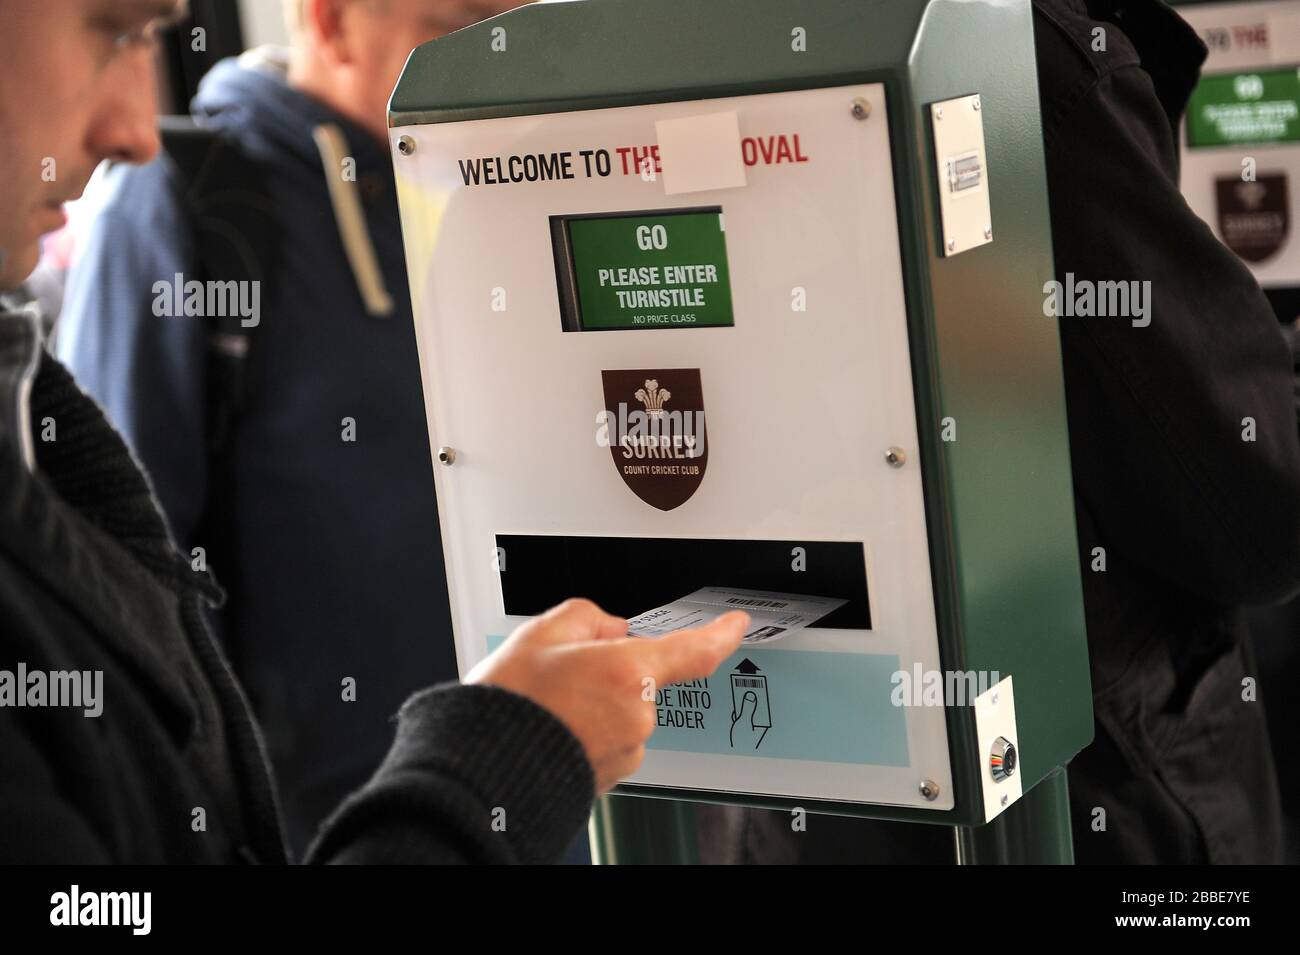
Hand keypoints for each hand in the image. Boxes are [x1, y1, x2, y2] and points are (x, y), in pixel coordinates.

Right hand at [466, 599, 748, 793]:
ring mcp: (626, 749)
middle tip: (561, 673)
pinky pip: (609, 741)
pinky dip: (587, 732)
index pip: (694, 650)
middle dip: (611, 669)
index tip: (735, 626)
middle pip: (640, 677)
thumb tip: (607, 628)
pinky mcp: (610, 775)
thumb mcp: (539, 634)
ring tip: (548, 706)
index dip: (720, 635)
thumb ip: (586, 618)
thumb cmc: (509, 706)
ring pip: (623, 711)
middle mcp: (636, 714)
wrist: (484, 768)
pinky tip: (553, 728)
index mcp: (628, 670)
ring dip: (596, 704)